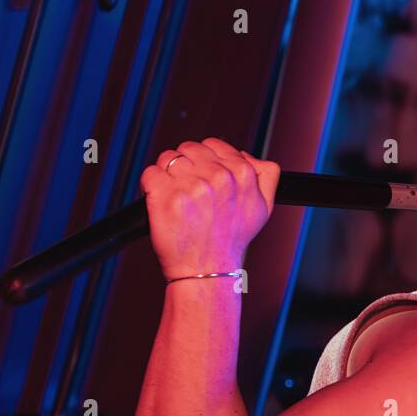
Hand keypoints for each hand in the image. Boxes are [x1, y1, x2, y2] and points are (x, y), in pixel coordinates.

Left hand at [139, 137, 279, 279]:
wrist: (207, 271)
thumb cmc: (230, 241)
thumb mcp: (264, 208)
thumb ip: (266, 175)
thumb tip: (246, 155)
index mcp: (242, 174)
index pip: (213, 144)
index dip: (205, 160)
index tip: (202, 176)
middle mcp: (217, 177)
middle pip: (188, 149)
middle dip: (185, 165)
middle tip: (187, 188)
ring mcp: (190, 187)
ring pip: (168, 158)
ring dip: (167, 174)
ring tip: (174, 194)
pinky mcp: (164, 198)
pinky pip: (150, 173)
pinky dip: (150, 185)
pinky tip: (161, 200)